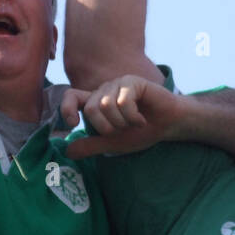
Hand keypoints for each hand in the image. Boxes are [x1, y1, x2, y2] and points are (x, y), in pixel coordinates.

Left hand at [60, 77, 185, 157]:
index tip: (73, 124)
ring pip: (106, 105)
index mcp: (95, 102)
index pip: (71, 97)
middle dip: (106, 127)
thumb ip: (91, 145)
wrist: (168, 124)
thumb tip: (67, 152)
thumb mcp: (113, 143)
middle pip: (90, 108)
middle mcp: (104, 91)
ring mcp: (118, 84)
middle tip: (121, 130)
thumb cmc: (141, 132)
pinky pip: (124, 101)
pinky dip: (133, 117)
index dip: (66, 108)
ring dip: (121, 123)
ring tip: (134, 124)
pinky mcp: (133, 82)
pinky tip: (142, 119)